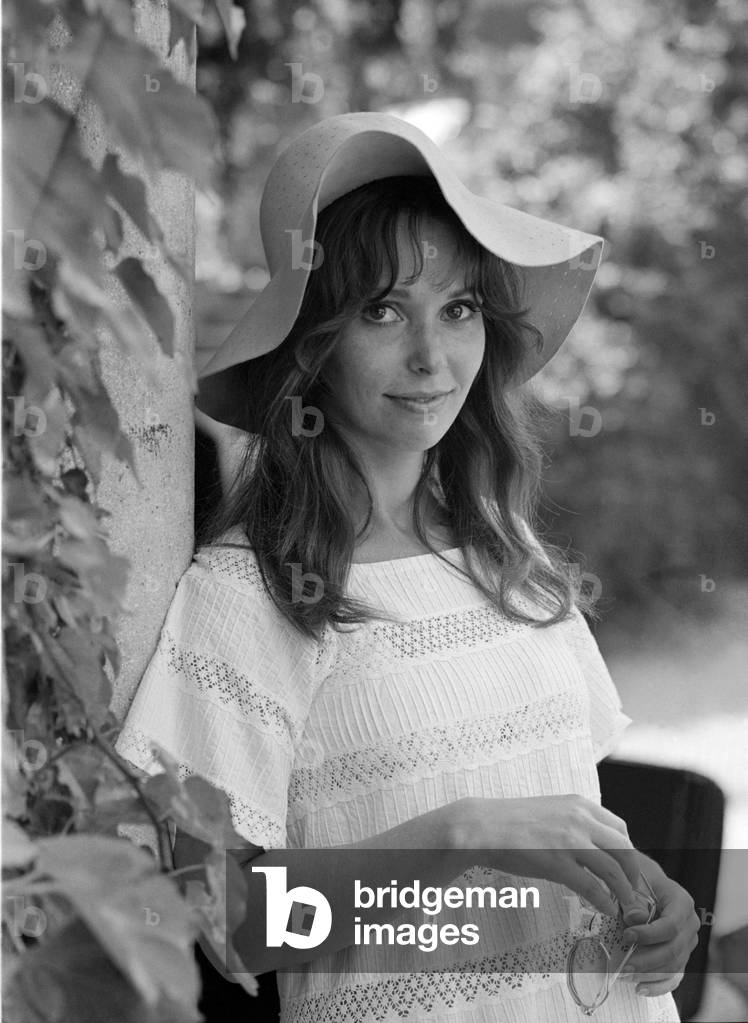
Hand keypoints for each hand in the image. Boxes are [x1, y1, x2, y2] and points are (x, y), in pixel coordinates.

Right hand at [452, 794, 640, 915]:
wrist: (484, 826)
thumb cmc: (512, 821)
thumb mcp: (551, 811)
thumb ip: (574, 822)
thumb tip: (592, 845)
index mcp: (579, 804)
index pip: (620, 827)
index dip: (628, 850)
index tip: (626, 866)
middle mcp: (580, 819)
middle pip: (624, 848)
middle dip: (632, 872)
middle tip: (631, 889)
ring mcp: (570, 841)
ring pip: (613, 869)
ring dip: (623, 890)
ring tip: (624, 904)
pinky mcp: (558, 863)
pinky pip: (592, 886)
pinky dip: (603, 900)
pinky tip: (605, 909)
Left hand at [620, 858, 699, 996]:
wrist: (645, 881)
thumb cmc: (638, 878)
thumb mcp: (633, 880)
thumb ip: (633, 899)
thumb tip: (635, 919)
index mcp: (681, 902)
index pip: (670, 926)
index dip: (649, 935)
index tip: (626, 935)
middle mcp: (690, 924)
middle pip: (673, 949)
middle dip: (647, 960)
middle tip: (624, 965)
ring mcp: (687, 942)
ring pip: (673, 965)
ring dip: (649, 973)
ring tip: (625, 975)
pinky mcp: (679, 955)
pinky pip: (674, 975)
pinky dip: (658, 985)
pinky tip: (641, 989)